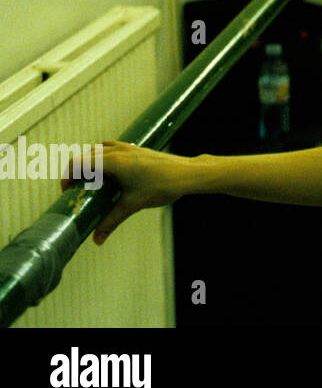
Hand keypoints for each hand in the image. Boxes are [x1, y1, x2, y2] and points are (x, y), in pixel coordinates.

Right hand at [62, 141, 192, 244]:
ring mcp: (129, 147)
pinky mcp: (137, 149)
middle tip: (78, 191)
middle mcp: (118, 150)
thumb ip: (111, 221)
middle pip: (86, 156)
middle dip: (77, 172)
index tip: (68, 192)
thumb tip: (96, 240)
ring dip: (91, 163)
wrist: (188, 174)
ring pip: (99, 150)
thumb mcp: (132, 205)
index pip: (78, 162)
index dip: (67, 176)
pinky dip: (105, 158)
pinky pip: (112, 149)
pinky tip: (112, 176)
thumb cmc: (162, 186)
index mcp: (113, 161)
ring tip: (93, 184)